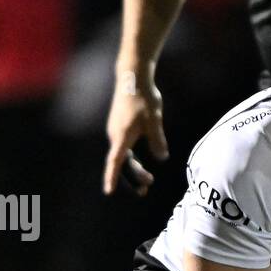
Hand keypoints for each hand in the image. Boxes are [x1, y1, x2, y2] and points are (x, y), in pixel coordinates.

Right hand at [103, 71, 168, 194]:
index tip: (109, 191)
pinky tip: (139, 165)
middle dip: (132, 178)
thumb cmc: (143, 98)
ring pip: (123, 156)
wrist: (132, 78)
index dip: (112, 177)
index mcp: (122, 136)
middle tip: (144, 191)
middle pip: (121, 163)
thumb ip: (157, 139)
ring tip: (147, 182)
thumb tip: (162, 158)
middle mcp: (116, 135)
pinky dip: (131, 159)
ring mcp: (116, 131)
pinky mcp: (120, 128)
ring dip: (134, 169)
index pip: (115, 161)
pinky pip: (123, 149)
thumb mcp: (154, 120)